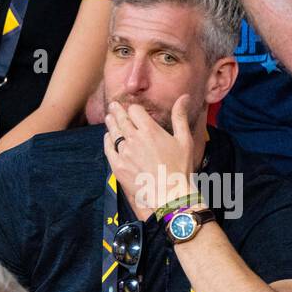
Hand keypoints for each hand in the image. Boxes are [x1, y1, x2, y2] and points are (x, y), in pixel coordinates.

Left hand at [104, 96, 196, 219]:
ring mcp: (124, 153)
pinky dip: (107, 140)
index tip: (132, 108)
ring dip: (111, 123)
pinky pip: (108, 149)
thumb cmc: (180, 168)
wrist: (169, 194)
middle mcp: (134, 139)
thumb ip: (180, 117)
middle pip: (121, 119)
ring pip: (113, 133)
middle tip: (113, 105)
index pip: (134, 110)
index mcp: (150, 130)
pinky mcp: (117, 166)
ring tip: (109, 117)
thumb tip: (184, 97)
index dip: (133, 108)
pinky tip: (108, 136)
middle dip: (117, 111)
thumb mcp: (184, 140)